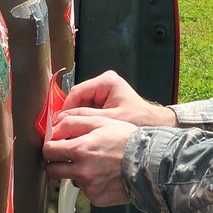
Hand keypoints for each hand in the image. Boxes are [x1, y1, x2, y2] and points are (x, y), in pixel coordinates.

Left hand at [42, 114, 136, 205]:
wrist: (150, 164)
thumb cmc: (128, 141)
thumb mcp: (102, 122)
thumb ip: (74, 121)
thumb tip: (56, 125)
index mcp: (81, 149)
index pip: (48, 151)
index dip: (50, 146)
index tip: (55, 145)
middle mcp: (82, 171)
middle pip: (52, 170)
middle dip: (56, 162)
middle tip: (66, 156)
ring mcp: (89, 187)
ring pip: (68, 180)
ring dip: (73, 172)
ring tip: (92, 164)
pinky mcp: (96, 198)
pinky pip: (84, 190)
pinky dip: (90, 183)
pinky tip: (102, 174)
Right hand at [59, 70, 176, 127]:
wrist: (153, 124)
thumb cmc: (138, 120)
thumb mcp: (110, 119)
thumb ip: (86, 117)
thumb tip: (63, 118)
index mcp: (107, 81)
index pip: (78, 91)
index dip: (66, 107)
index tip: (59, 121)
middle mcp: (104, 82)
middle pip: (78, 97)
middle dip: (70, 113)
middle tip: (62, 128)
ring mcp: (104, 90)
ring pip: (81, 103)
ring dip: (76, 116)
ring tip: (71, 131)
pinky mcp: (105, 98)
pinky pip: (88, 107)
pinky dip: (84, 118)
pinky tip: (81, 129)